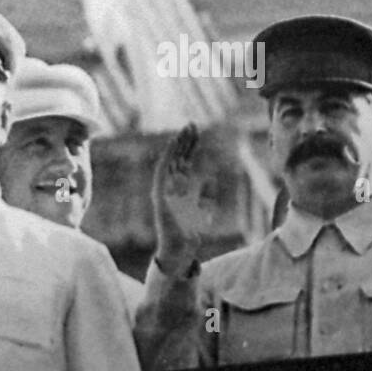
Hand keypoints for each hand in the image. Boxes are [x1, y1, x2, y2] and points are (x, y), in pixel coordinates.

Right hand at [151, 123, 210, 273]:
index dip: (190, 146)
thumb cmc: (192, 230)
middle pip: (178, 157)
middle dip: (185, 141)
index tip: (197, 132)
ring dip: (177, 145)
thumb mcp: (204, 206)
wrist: (181, 245)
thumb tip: (211, 178)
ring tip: (184, 130)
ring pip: (170, 160)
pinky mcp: (159, 193)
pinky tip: (173, 146)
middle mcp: (172, 185)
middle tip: (192, 124)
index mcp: (182, 186)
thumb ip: (206, 192)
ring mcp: (164, 188)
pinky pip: (162, 171)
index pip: (185, 160)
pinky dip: (166, 158)